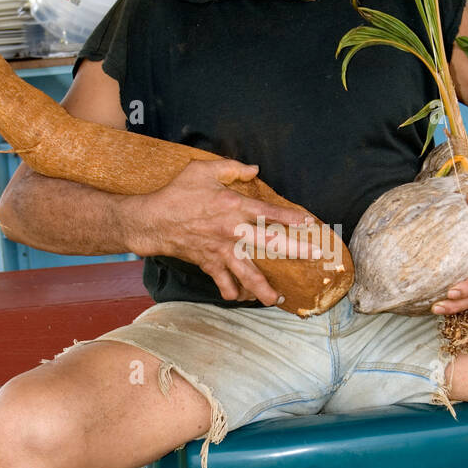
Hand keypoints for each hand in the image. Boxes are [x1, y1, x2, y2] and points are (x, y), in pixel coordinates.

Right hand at [121, 157, 318, 305]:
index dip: (291, 217)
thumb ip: (231, 168)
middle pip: (270, 244)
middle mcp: (232, 231)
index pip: (270, 213)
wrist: (152, 220)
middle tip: (315, 258)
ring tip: (276, 299)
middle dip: (296, 251)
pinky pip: (223, 282)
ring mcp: (221, 250)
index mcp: (234, 206)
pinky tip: (241, 298)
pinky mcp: (209, 263)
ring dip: (264, 288)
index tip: (310, 223)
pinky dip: (232, 292)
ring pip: (248, 273)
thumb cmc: (177, 192)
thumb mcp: (202, 169)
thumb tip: (254, 168)